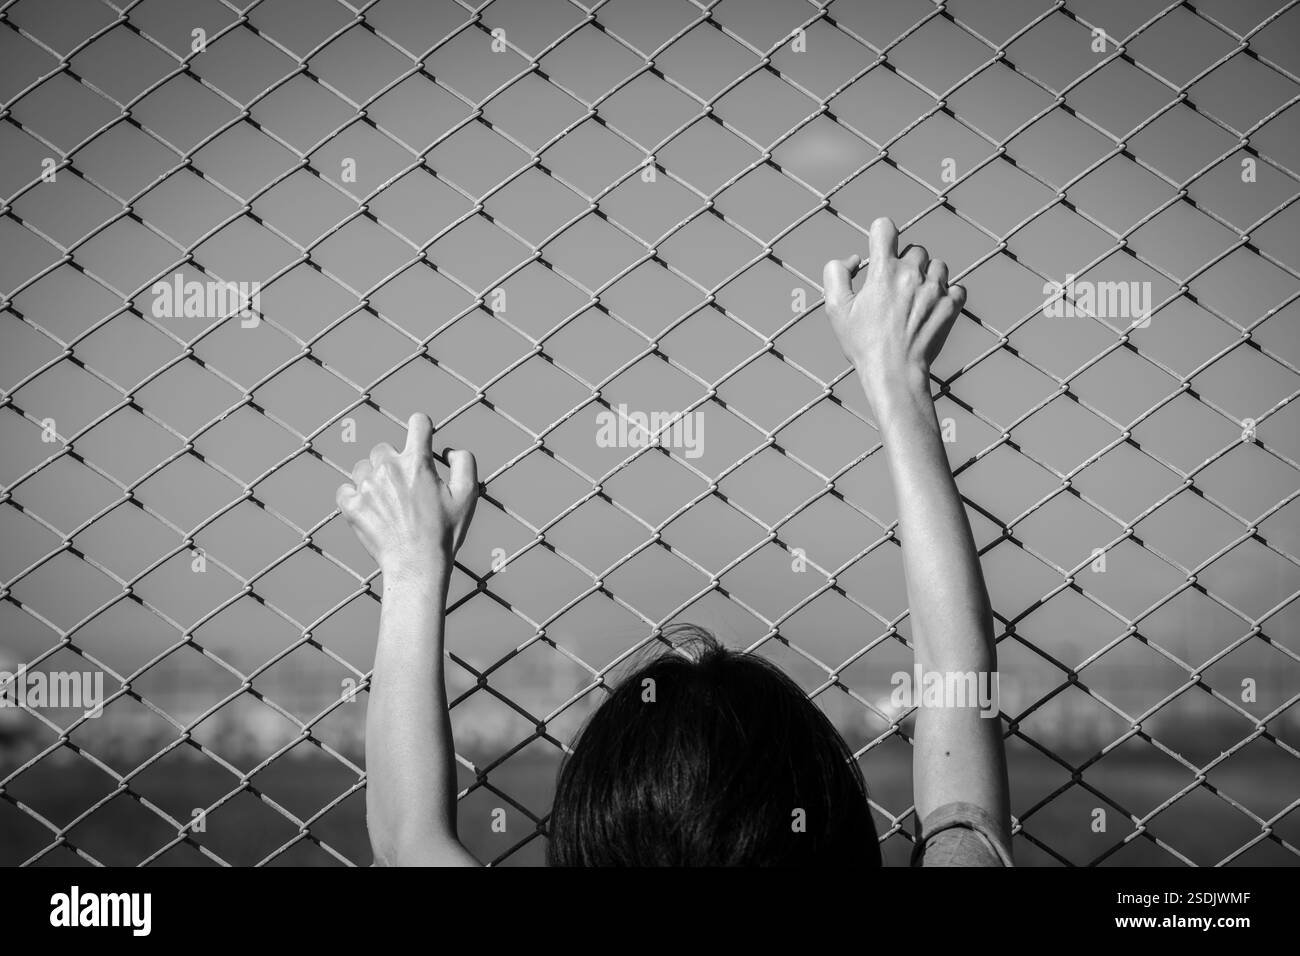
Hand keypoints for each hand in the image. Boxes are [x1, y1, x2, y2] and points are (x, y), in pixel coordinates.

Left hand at [337, 412, 477, 580]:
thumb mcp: (468, 495)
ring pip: (363, 468)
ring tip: (387, 503)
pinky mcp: (351, 505)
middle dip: (394, 463)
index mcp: (417, 462)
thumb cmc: (445, 533)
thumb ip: (465, 462)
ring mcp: (367, 485)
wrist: (417, 566)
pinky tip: (370, 510)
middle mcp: (389, 467)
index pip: (418, 422)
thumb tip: (448, 450)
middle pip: (384, 448)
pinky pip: (345, 489)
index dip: (422, 427)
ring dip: (373, 479)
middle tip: (405, 489)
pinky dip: (354, 497)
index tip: (422, 439)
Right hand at [824, 217, 965, 402]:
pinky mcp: (952, 305)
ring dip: (927, 277)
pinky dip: (947, 295)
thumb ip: (835, 274)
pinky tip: (932, 310)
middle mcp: (911, 274)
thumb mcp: (835, 308)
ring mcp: (935, 289)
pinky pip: (956, 288)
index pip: (885, 227)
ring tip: (915, 300)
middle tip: (894, 291)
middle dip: (904, 264)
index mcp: (882, 270)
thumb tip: (853, 260)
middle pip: (914, 249)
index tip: (879, 251)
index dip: (880, 235)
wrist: (894, 373)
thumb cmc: (863, 343)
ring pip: (937, 265)